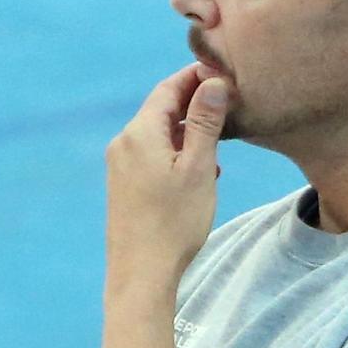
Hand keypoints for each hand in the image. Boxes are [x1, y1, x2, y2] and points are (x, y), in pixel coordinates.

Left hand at [105, 61, 229, 282]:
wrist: (141, 273)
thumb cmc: (174, 223)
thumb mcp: (199, 168)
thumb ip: (206, 122)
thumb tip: (213, 83)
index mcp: (140, 132)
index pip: (168, 89)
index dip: (195, 77)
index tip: (223, 74)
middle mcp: (123, 143)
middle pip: (161, 110)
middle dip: (194, 104)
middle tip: (227, 104)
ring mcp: (120, 166)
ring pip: (158, 135)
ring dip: (188, 133)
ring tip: (219, 142)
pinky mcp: (122, 186)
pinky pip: (151, 156)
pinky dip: (175, 154)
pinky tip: (198, 171)